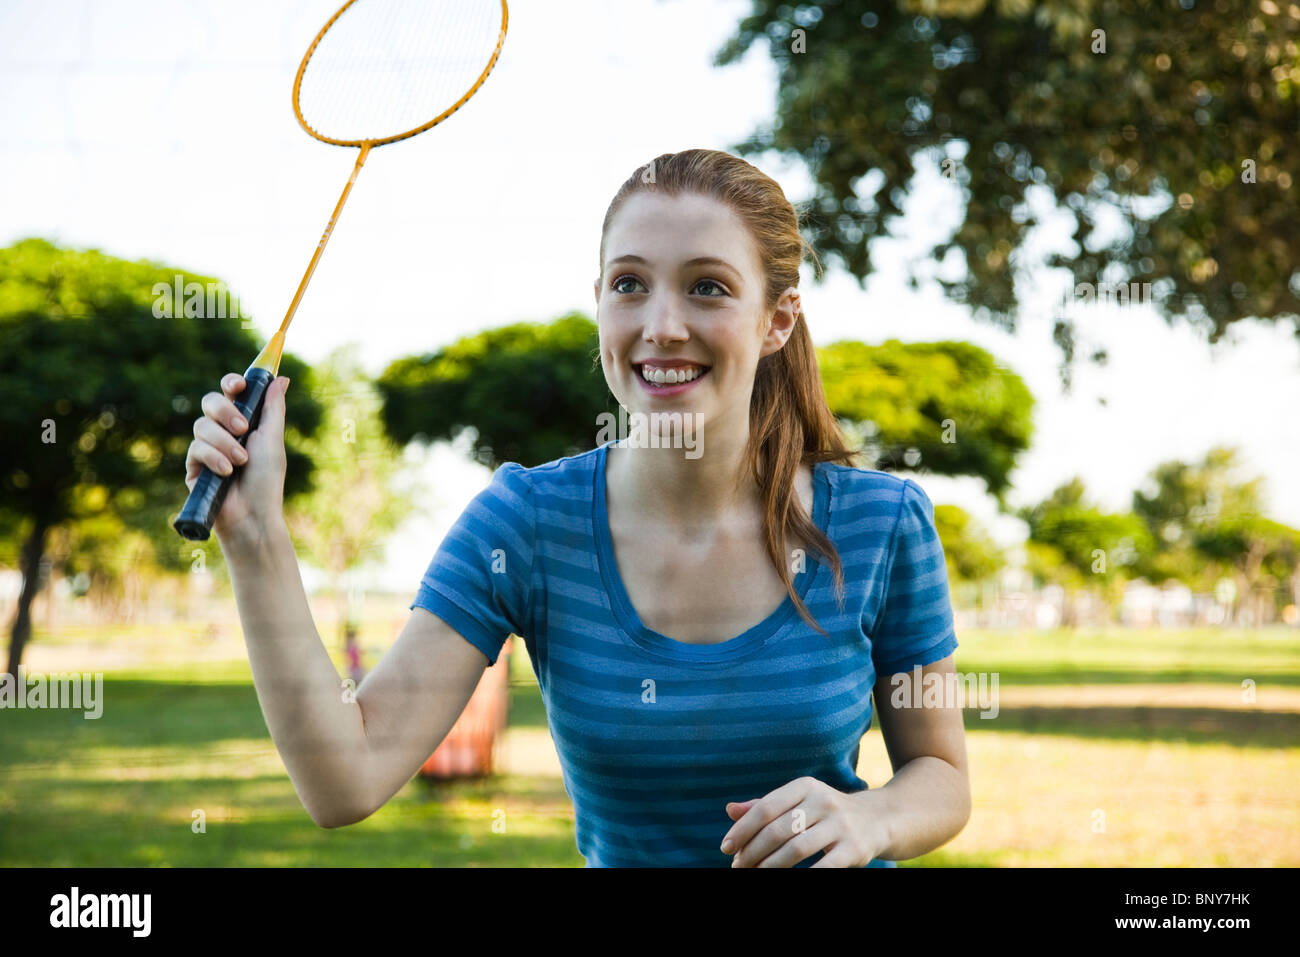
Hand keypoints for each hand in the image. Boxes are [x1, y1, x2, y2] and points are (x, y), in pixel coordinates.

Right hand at [184, 371, 290, 544]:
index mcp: (244, 422)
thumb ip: (273, 409)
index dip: (231, 384)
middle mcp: (223, 432)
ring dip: (224, 442)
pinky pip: (195, 448)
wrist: (253, 515)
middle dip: (225, 411)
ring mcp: (206, 448)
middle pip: (209, 401)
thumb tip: (281, 379)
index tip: (238, 386)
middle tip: (243, 428)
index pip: (230, 393)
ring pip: (202, 425)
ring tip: (241, 462)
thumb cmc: (267, 480)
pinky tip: (226, 472)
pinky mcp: (193, 466)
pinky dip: (213, 457)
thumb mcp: (273, 441)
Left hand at [720, 776, 888, 867]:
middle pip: (777, 830)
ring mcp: (840, 825)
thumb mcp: (799, 802)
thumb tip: (729, 810)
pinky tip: (787, 880)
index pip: (765, 808)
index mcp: (805, 786)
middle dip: (752, 852)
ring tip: (755, 875)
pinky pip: (822, 867)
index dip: (742, 830)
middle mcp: (823, 801)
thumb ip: (765, 806)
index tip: (725, 848)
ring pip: (795, 849)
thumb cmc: (826, 813)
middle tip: (738, 867)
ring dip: (770, 867)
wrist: (878, 819)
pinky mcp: (854, 849)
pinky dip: (802, 876)